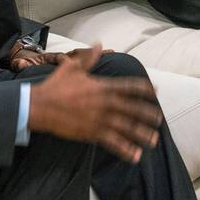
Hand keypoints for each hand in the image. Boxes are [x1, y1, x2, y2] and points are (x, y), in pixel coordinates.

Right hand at [26, 45, 162, 162]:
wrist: (39, 106)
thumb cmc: (56, 86)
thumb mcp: (72, 67)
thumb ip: (89, 58)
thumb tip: (99, 44)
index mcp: (103, 86)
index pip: (130, 86)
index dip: (145, 88)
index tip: (156, 91)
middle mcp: (105, 103)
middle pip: (134, 109)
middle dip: (149, 115)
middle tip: (160, 120)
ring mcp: (100, 119)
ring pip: (127, 128)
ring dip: (142, 134)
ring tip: (154, 140)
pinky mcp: (92, 133)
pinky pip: (113, 142)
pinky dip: (125, 149)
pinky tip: (136, 155)